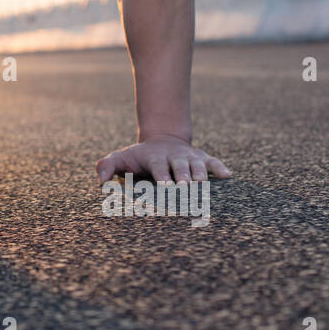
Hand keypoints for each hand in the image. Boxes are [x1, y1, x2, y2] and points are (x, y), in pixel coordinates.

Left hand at [95, 134, 231, 184]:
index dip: (162, 175)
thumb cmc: (139, 157)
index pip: (158, 166)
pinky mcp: (203, 159)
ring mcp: (190, 157)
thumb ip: (107, 166)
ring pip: (198, 165)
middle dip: (184, 177)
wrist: (162, 141)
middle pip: (180, 167)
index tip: (166, 185)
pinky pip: (213, 162)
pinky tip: (228, 176)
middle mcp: (174, 157)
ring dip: (201, 175)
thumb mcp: (121, 159)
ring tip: (205, 186)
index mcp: (155, 158)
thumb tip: (100, 181)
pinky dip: (220, 168)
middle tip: (187, 188)